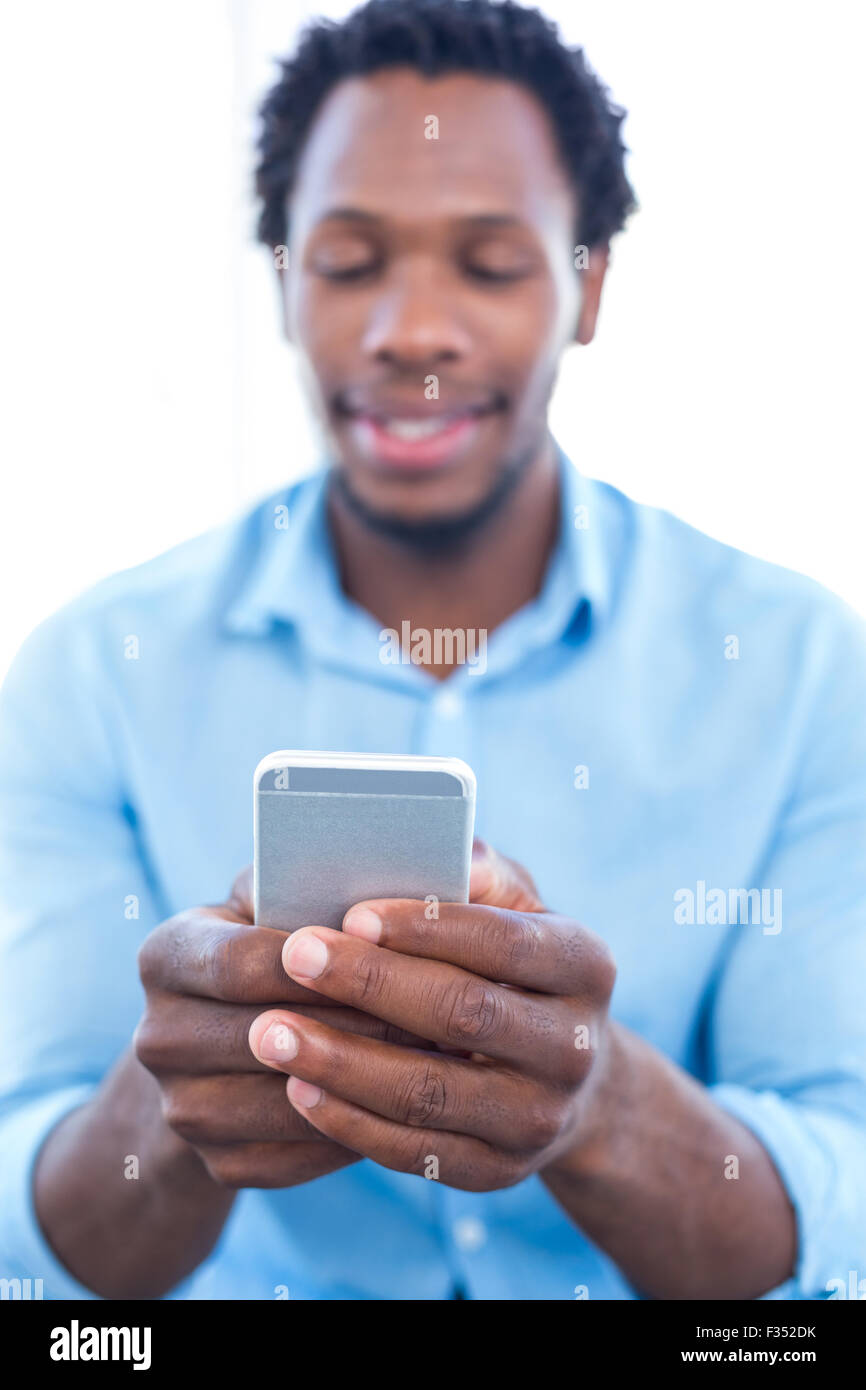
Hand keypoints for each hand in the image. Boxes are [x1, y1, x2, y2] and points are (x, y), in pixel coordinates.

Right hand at [135, 866, 428, 1187]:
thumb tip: (408, 853)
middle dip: (359, 1023)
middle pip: (267, 1036)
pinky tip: (406, 1105)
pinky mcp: (215, 1165)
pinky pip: (297, 1158)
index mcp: (167, 955)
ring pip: (289, 1102)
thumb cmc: (279, 943)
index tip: (393, 954)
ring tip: (438, 1059)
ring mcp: (180, 1108)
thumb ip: (318, 867)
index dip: (321, 962)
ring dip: (367, 1083)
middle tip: (440, 1014)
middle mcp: (157, 1034)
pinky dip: (355, 1132)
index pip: (242, 961)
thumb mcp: (282, 894)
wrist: (225, 1046)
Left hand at [248, 842, 616, 1190]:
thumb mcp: (518, 907)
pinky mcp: (498, 1172)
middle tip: (293, 956)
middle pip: (463, 1014)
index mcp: (584, 963)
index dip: (427, 927)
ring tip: (269, 1031)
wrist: (566, 1076)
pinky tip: (296, 1088)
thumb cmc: (515, 963)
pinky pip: (416, 1152)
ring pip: (430, 1092)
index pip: (504, 941)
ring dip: (341, 1062)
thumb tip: (440, 844)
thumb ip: (480, 872)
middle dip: (369, 984)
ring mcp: (540, 1118)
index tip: (351, 912)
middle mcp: (575, 1046)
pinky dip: (351, 1122)